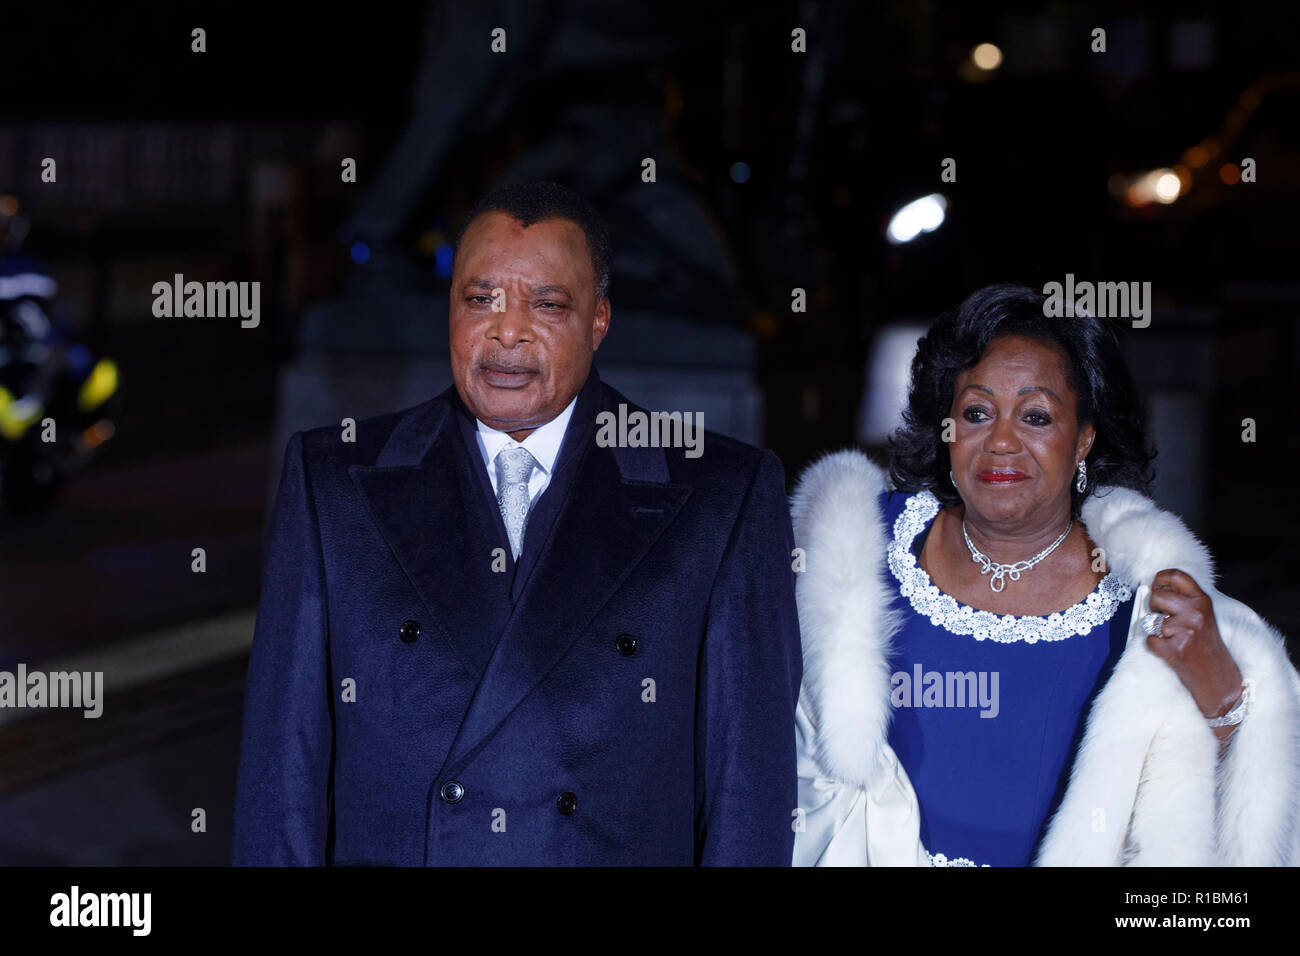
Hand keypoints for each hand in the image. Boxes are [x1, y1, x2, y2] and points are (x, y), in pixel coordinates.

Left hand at [1144, 569, 1243, 751]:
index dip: (1160, 578)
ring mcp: (1185, 630)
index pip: (1177, 576)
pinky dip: (1154, 647)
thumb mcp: (1202, 616)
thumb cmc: (1206, 646)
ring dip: (1155, 630)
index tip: (1156, 584)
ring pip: (1151, 620)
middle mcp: (1195, 612)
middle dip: (1154, 606)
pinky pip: (1149, 640)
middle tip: (1164, 619)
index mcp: (1202, 601)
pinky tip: (1170, 651)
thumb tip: (1152, 587)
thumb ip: (1183, 601)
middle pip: (1157, 596)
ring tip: (1172, 638)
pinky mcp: (1175, 649)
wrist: (1218, 679)